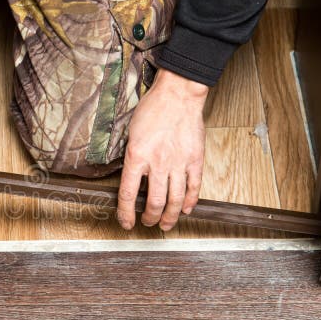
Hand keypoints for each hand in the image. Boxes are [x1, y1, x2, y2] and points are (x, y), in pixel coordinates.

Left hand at [116, 68, 207, 230]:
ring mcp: (178, 163)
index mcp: (137, 157)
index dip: (125, 213)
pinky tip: (186, 209)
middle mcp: (158, 163)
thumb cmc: (152, 110)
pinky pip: (194, 187)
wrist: (177, 95)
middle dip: (149, 217)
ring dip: (170, 216)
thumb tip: (130, 181)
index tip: (126, 223)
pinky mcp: (195, 160)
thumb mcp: (130, 135)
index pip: (127, 194)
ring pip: (175, 200)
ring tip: (165, 224)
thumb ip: (131, 159)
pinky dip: (190, 202)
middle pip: (153, 202)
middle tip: (147, 222)